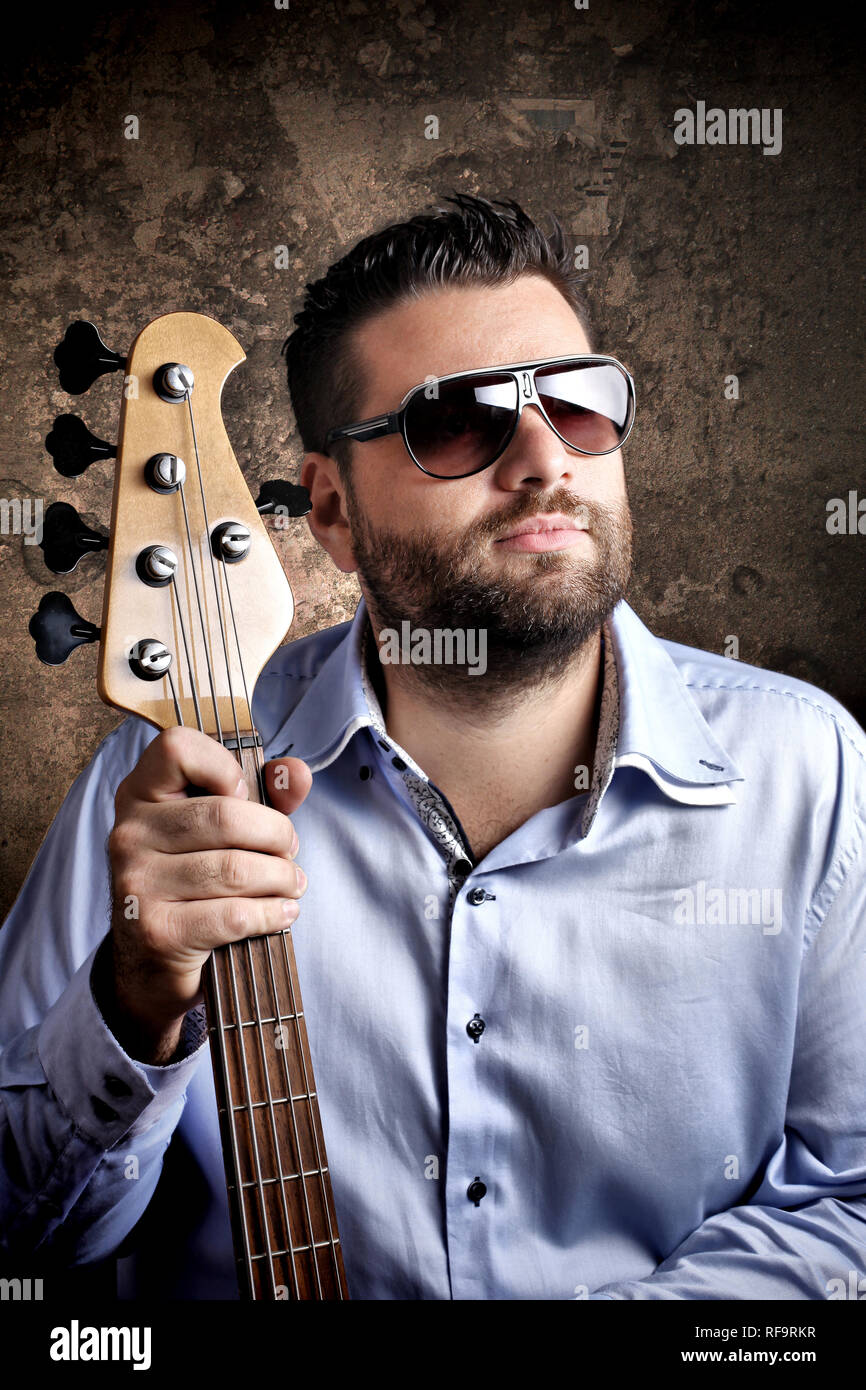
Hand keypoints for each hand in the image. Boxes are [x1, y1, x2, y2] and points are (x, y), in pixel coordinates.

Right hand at [101, 726, 311, 1062]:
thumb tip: (297, 774)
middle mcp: (128, 834)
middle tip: (290, 851)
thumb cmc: (192, 880)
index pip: (177, 747)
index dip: (223, 765)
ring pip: (236, 869)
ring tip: (293, 883)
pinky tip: (283, 912)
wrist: (150, 962)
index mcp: (138, 794)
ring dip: (282, 877)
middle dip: (276, 834)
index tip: (244, 794)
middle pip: (225, 815)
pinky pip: (235, 914)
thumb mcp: (218, 830)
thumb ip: (261, 794)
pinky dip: (272, 913)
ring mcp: (137, 884)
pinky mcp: (156, 931)